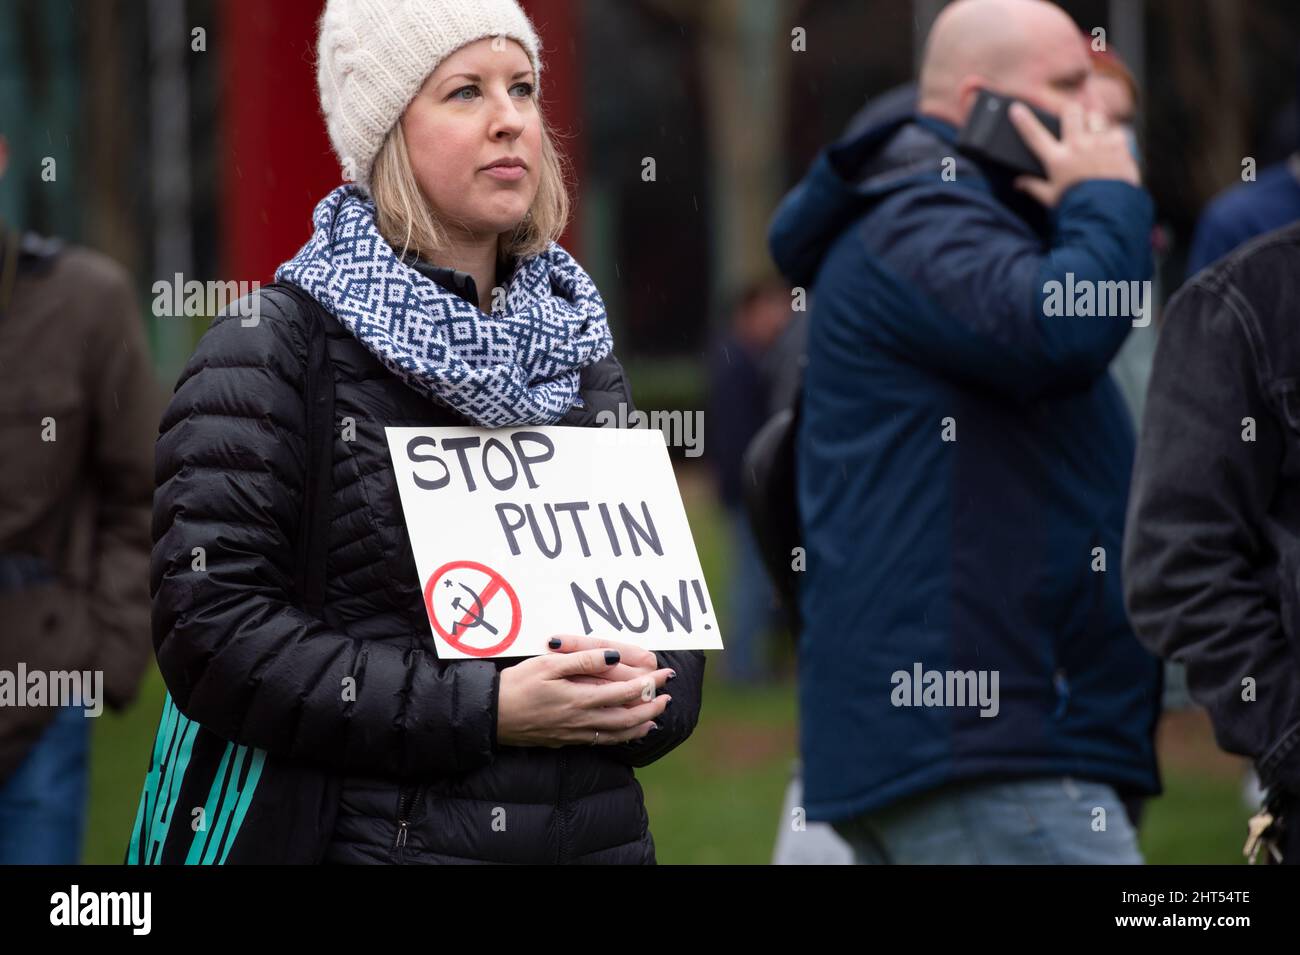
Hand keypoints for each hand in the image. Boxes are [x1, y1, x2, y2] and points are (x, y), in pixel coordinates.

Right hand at [496, 647, 673, 747]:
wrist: (492, 716)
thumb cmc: (517, 685)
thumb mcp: (548, 664)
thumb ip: (583, 660)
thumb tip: (613, 657)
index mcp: (579, 698)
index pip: (624, 692)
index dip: (648, 684)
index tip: (664, 674)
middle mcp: (581, 719)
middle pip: (627, 717)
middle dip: (651, 706)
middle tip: (667, 695)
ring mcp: (574, 733)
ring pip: (618, 733)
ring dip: (641, 724)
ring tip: (657, 716)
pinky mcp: (566, 741)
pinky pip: (602, 742)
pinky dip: (622, 738)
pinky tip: (629, 733)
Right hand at [1009, 101, 1139, 207]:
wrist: (1107, 214)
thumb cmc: (1076, 207)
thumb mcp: (1051, 199)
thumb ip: (1034, 187)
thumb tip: (1018, 182)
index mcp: (1057, 160)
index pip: (1034, 135)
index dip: (1023, 121)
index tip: (1016, 109)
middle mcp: (1077, 146)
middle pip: (1071, 112)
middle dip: (1070, 111)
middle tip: (1071, 119)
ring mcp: (1099, 144)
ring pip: (1095, 116)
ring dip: (1093, 122)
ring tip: (1094, 135)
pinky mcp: (1119, 146)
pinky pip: (1116, 130)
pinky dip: (1113, 137)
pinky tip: (1111, 148)